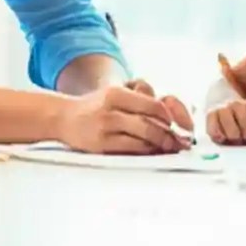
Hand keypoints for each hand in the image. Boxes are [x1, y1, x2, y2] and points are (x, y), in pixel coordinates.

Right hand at [58, 86, 192, 153]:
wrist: (64, 118)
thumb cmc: (97, 107)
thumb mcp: (117, 93)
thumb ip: (142, 99)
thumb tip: (172, 114)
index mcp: (117, 93)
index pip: (155, 106)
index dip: (172, 118)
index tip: (180, 126)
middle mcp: (110, 109)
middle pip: (151, 123)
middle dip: (170, 135)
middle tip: (181, 143)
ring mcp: (105, 128)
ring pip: (144, 138)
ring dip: (161, 145)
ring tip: (169, 148)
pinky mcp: (101, 145)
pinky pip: (132, 150)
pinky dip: (146, 151)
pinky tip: (151, 152)